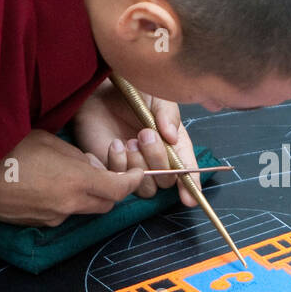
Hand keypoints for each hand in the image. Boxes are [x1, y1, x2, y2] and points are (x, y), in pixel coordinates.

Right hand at [0, 129, 144, 226]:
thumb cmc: (5, 150)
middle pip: (106, 204)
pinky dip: (65, 200)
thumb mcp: (46, 139)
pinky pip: (62, 212)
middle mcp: (69, 204)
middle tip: (105, 169)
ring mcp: (53, 217)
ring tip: (71, 173)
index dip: (132, 180)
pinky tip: (49, 183)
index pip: (119, 189)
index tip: (136, 171)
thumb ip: (75, 154)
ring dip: (87, 195)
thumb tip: (91, 165)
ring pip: (84, 209)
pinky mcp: (37, 223)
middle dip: (112, 190)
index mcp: (76, 181)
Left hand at [71, 80, 200, 206]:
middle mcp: (158, 161)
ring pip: (146, 187)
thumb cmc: (133, 94)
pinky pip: (122, 183)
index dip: (191, 185)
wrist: (99, 93)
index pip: (187, 171)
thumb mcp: (157, 98)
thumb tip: (172, 137)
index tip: (189, 198)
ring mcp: (136, 169)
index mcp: (175, 145)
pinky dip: (120, 164)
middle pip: (166, 180)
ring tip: (129, 140)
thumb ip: (168, 115)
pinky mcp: (115, 172)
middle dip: (158, 158)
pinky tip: (115, 144)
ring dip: (139, 164)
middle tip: (145, 134)